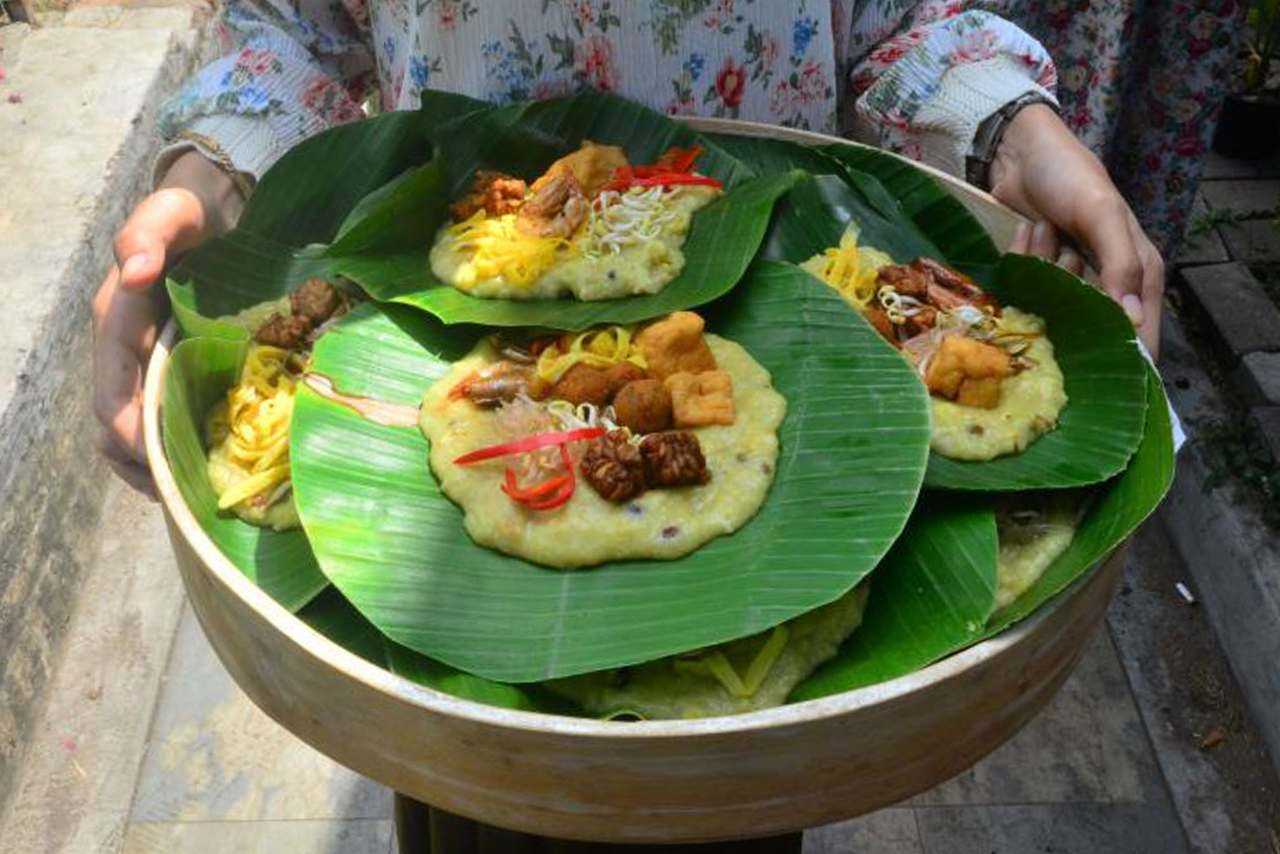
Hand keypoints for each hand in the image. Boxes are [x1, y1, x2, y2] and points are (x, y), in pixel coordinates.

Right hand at [92, 151, 243, 490]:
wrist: (207, 211)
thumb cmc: (189, 215)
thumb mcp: (171, 212)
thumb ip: (149, 233)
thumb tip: (136, 270)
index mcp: (116, 320)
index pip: (111, 387)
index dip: (127, 428)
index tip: (154, 459)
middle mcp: (121, 348)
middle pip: (113, 419)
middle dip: (138, 461)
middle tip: (176, 495)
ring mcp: (141, 360)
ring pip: (127, 426)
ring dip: (149, 463)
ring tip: (184, 495)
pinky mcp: (166, 366)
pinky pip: (154, 416)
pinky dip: (166, 446)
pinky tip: (194, 468)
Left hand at [989, 105, 1163, 355]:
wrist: (1022, 153)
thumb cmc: (1071, 176)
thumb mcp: (1101, 214)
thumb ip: (1121, 265)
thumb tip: (1133, 322)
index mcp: (1140, 274)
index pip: (1141, 334)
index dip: (1124, 355)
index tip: (1097, 376)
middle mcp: (1108, 283)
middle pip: (1089, 325)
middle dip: (1069, 298)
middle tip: (1062, 258)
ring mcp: (1070, 279)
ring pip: (1053, 304)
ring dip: (1044, 266)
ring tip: (1046, 227)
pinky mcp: (1038, 273)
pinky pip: (1026, 287)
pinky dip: (1023, 258)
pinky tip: (1027, 228)